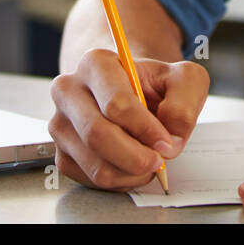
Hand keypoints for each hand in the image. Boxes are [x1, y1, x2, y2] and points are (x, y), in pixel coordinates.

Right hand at [49, 49, 208, 189]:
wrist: (130, 93)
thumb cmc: (152, 84)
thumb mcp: (183, 79)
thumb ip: (183, 103)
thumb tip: (170, 139)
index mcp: (95, 63)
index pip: (115, 103)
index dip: (145, 129)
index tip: (167, 141)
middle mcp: (69, 91)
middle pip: (97, 135)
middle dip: (137, 157)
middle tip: (159, 160)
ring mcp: (60, 124)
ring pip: (96, 164)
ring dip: (131, 172)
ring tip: (148, 160)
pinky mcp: (61, 153)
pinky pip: (91, 179)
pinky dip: (120, 181)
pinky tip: (132, 165)